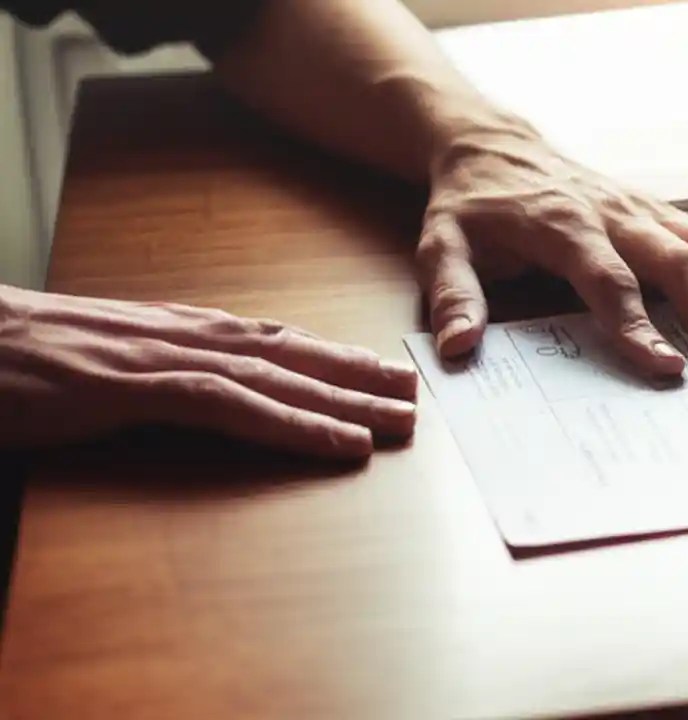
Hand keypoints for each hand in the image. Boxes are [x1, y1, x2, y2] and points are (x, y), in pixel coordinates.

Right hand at [0, 286, 417, 457]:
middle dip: (358, 375)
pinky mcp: (138, 386)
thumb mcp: (104, 359)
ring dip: (346, 401)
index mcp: (180, 327)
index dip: (334, 355)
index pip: (274, 338)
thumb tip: (197, 387)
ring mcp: (165, 356)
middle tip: (415, 392)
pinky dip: (293, 423)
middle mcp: (187, 333)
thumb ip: (156, 369)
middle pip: (293, 353)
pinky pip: (233, 407)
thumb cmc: (25, 353)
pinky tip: (337, 441)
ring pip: (280, 377)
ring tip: (398, 420)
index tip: (380, 370)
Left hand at [416, 127, 687, 373]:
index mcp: (564, 227)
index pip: (607, 281)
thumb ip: (453, 295)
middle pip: (676, 263)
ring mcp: (647, 210)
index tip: (666, 369)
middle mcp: (616, 215)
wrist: (494, 146)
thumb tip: (458, 350)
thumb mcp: (441, 244)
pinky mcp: (664, 211)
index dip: (636, 326)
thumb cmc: (471, 205)